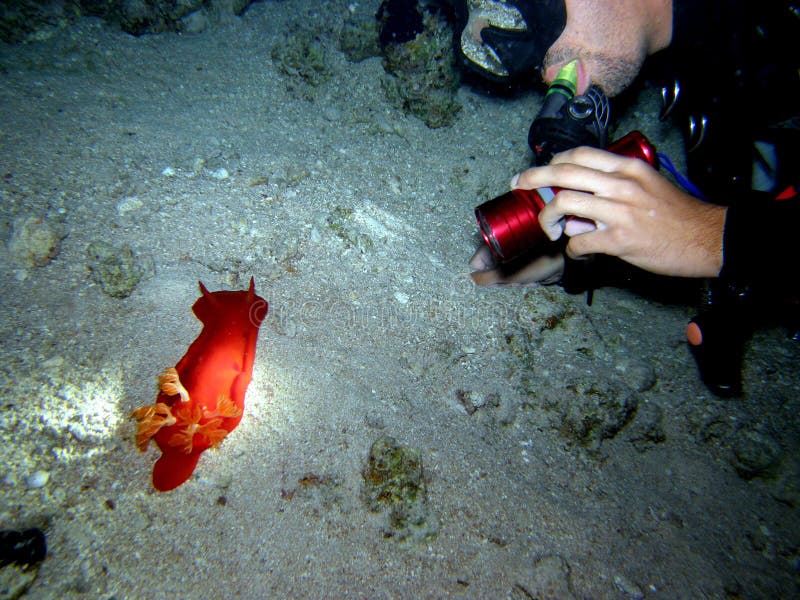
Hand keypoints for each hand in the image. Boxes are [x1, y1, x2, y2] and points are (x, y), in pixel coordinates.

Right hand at [469, 244, 564, 286]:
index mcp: (493, 243)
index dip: (485, 274)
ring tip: (526, 277)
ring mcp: (510, 254)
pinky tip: (530, 279)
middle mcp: (500, 247)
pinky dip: (519, 280)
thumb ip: (486, 277)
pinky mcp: (520, 261)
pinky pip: (512, 276)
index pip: (476, 263)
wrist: (565, 264)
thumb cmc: (537, 263)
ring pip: (501, 276)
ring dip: (512, 281)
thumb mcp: (509, 273)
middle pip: (488, 271)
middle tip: (517, 277)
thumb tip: (469, 279)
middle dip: (501, 279)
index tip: (500, 277)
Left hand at [516, 146, 726, 277]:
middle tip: (519, 187)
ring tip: (550, 230)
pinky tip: (579, 253)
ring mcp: (619, 211)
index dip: (551, 162)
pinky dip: (572, 249)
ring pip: (563, 204)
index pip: (579, 154)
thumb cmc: (678, 215)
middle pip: (562, 172)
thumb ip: (613, 189)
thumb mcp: (648, 187)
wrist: (709, 237)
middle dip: (532, 178)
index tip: (536, 172)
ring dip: (547, 218)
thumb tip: (579, 209)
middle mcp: (620, 184)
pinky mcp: (620, 239)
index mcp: (627, 168)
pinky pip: (579, 242)